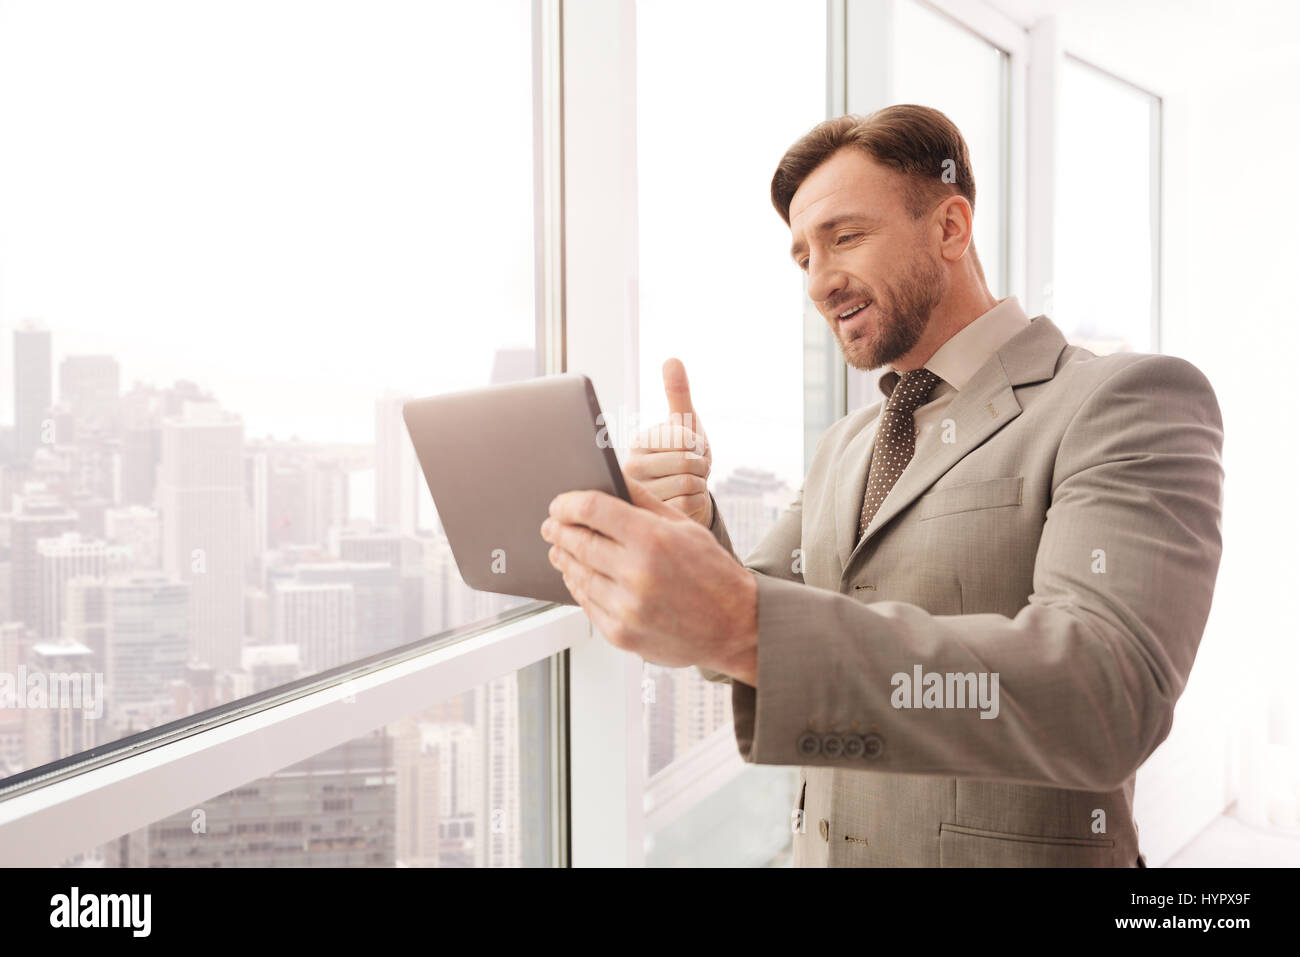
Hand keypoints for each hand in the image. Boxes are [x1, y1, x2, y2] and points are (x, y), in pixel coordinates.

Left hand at [540, 474, 757, 683]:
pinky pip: (586, 604)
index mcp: (653, 540)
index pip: (592, 510)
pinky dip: (577, 586)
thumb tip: (610, 479)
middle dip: (558, 530)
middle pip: (577, 542)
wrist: (736, 627)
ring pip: (577, 574)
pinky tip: (578, 576)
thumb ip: (643, 501)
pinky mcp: (621, 634)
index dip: (568, 503)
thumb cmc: (712, 573)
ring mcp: (626, 608)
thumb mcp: (685, 526)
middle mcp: (637, 574)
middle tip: (551, 525)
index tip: (559, 504)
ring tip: (560, 549)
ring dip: (563, 558)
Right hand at [625, 358, 713, 526]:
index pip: (683, 438)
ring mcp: (638, 495)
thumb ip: (677, 393)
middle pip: (687, 462)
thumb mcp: (683, 424)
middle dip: (702, 465)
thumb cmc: (681, 457)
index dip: (697, 443)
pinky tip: (684, 500)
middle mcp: (630, 467)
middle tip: (693, 468)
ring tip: (687, 483)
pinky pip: (691, 503)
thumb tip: (672, 360)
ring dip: (700, 484)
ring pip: (690, 483)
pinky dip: (697, 501)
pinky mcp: (650, 518)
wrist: (681, 497)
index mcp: (639, 441)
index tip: (690, 447)